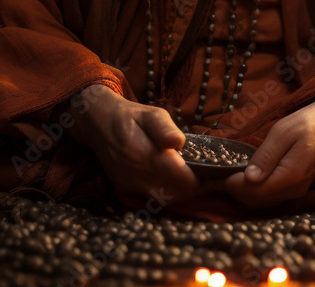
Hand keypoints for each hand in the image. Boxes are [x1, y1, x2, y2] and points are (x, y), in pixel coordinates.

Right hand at [65, 85, 199, 207]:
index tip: (216, 172)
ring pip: (166, 200)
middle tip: (212, 177)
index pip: (182, 180)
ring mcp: (130, 185)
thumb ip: (164, 129)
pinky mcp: (126, 189)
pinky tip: (179, 180)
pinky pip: (154, 197)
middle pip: (177, 194)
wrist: (98, 123)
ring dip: (184, 192)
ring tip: (199, 179)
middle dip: (198, 189)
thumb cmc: (130, 115)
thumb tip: (179, 143)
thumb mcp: (150, 113)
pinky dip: (170, 192)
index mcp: (144, 155)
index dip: (202, 179)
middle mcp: (136, 176)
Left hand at [225, 89, 314, 207]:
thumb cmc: (306, 123)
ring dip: (244, 192)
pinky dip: (255, 191)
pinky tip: (247, 176)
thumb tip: (248, 179)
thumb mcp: (282, 133)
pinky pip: (270, 197)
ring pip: (262, 201)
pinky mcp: (296, 188)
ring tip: (230, 174)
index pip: (255, 191)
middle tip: (220, 174)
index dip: (234, 185)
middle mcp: (295, 190)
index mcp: (291, 176)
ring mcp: (297, 191)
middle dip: (236, 191)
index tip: (220, 173)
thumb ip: (265, 156)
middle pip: (256, 201)